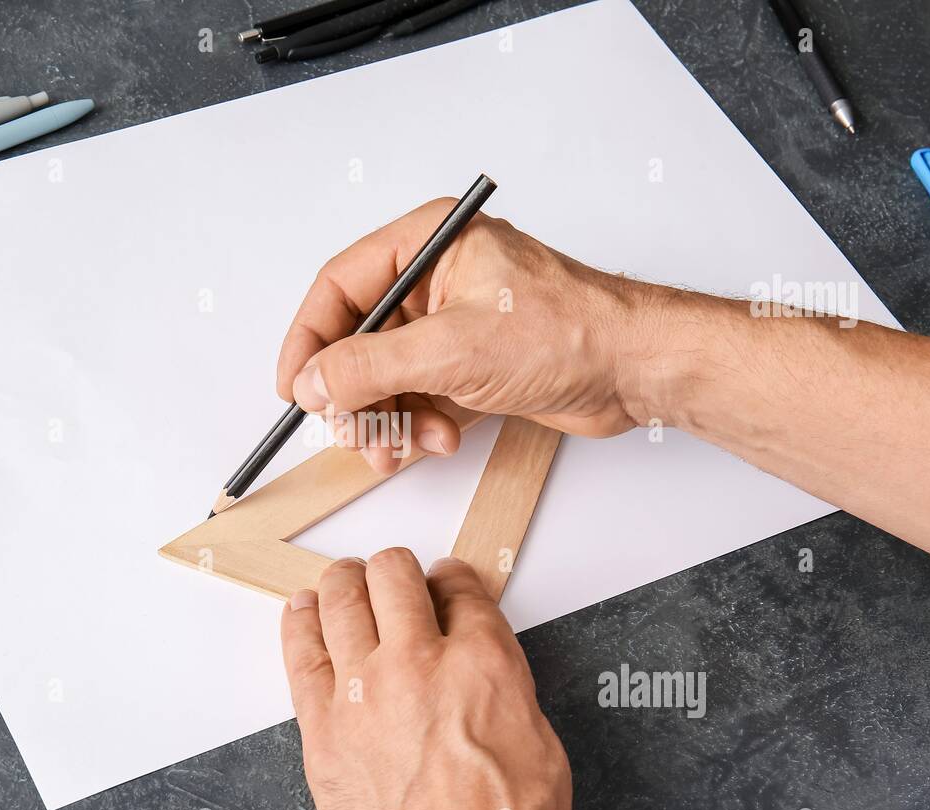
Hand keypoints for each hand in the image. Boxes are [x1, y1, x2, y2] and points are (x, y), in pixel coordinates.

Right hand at [277, 199, 670, 473]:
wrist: (635, 370)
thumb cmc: (570, 332)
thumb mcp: (453, 349)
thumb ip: (370, 366)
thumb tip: (313, 382)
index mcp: (428, 245)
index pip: (340, 286)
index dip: (310, 339)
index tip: (294, 388)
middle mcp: (435, 279)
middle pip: (357, 339)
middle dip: (355, 395)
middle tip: (356, 433)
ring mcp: (451, 324)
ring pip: (384, 376)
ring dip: (389, 419)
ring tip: (407, 445)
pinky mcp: (468, 364)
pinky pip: (416, 397)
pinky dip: (419, 425)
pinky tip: (442, 440)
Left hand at [280, 549, 572, 809]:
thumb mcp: (541, 748)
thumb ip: (504, 688)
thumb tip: (484, 666)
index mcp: (482, 664)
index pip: (460, 588)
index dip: (453, 580)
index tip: (447, 584)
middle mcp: (418, 664)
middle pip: (394, 576)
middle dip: (398, 570)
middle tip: (397, 578)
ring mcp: (361, 691)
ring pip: (341, 599)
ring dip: (347, 581)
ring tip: (349, 581)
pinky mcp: (321, 727)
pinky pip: (300, 651)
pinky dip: (301, 620)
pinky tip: (304, 608)